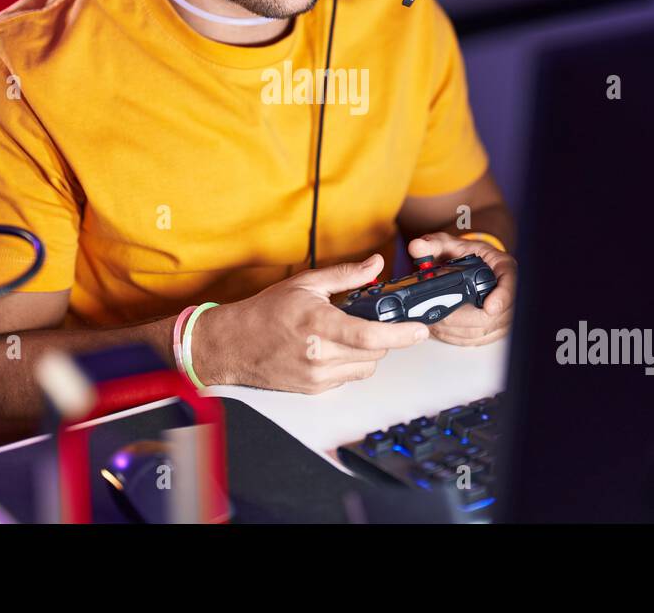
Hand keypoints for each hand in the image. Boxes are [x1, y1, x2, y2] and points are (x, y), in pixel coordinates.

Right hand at [190, 253, 429, 392]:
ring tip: (346, 334)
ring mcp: (317, 376)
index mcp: (319, 324)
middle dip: (380, 335)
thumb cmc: (265, 313)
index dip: (402, 334)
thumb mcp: (306, 283)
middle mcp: (319, 355)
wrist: (233, 345)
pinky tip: (332, 348)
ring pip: (366, 367)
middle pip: (375, 352)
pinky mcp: (315, 389)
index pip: (371, 335)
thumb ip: (346, 275)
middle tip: (368, 319)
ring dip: (367, 351)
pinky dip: (350, 363)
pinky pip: (349, 377)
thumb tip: (376, 264)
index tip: (420, 329)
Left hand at [406, 232, 516, 345]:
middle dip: (462, 317)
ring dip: (457, 330)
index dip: (502, 297)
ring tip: (435, 321)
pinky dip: (457, 337)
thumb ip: (431, 244)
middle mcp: (505, 290)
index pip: (510, 283)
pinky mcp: (491, 328)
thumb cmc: (461, 254)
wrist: (464, 265)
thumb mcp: (446, 243)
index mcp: (502, 266)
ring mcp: (501, 312)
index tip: (490, 307)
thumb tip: (417, 247)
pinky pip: (478, 339)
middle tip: (440, 314)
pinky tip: (442, 330)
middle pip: (494, 314)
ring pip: (484, 330)